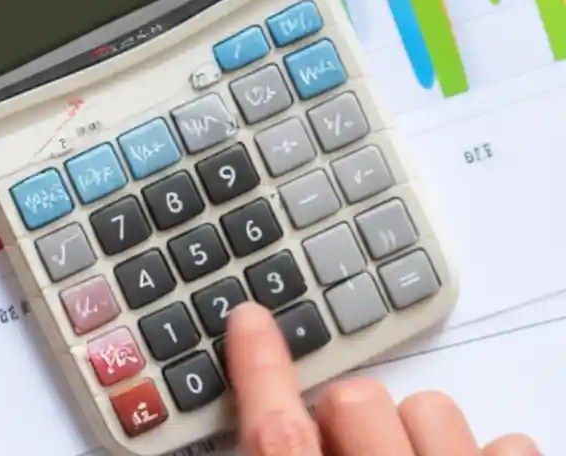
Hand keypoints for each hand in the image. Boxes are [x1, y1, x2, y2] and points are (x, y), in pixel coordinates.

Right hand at [226, 302, 537, 454]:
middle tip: (350, 449)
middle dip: (351, 417)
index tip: (251, 318)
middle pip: (355, 401)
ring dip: (420, 436)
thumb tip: (251, 415)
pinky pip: (509, 442)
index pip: (278, 431)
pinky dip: (488, 455)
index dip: (260, 368)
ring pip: (432, 408)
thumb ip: (277, 450)